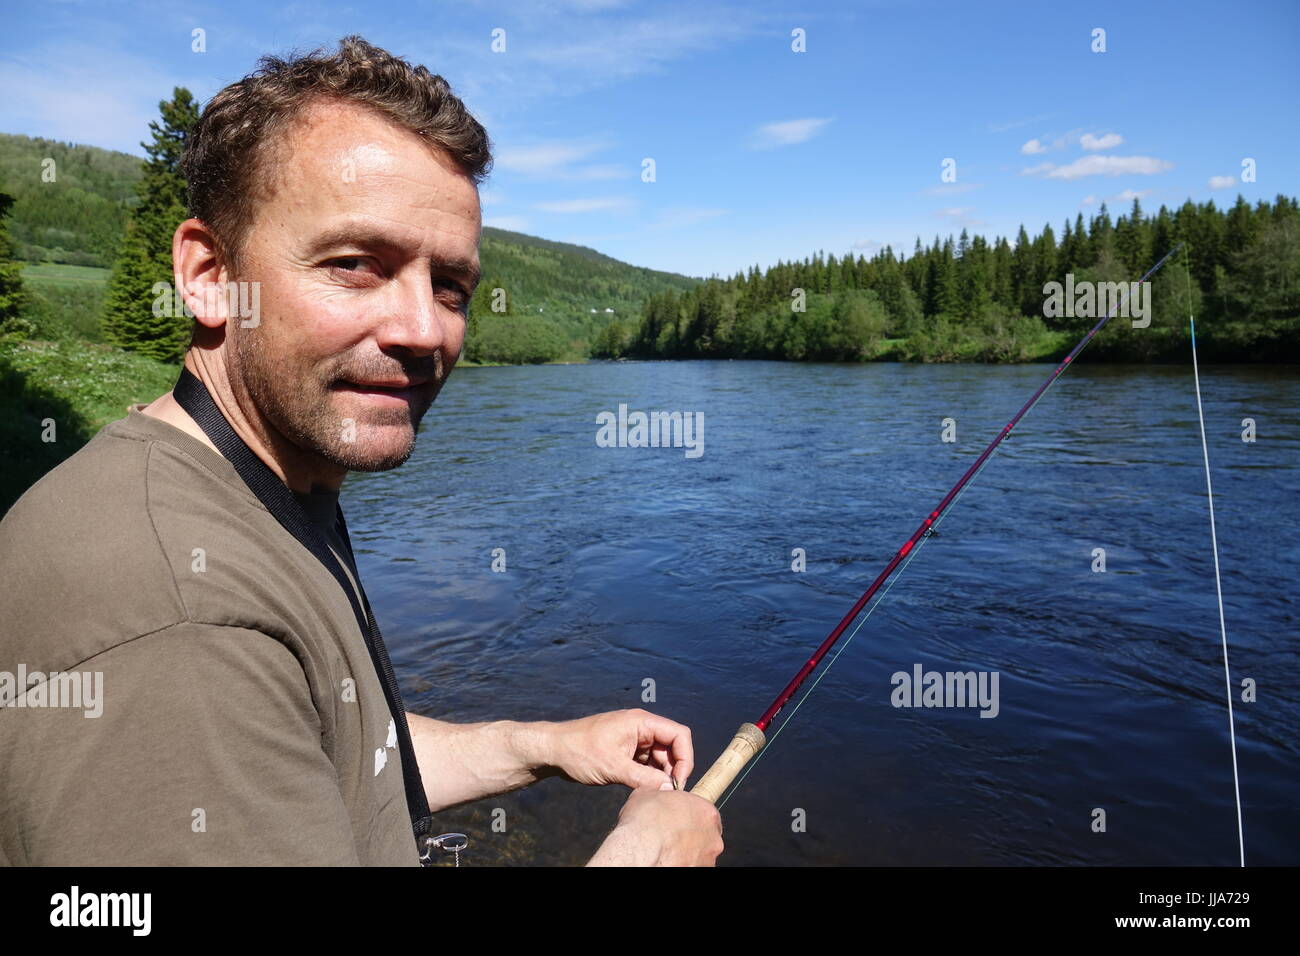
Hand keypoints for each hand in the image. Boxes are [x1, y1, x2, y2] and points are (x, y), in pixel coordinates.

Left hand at [545, 708, 694, 789]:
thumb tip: (668, 789)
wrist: (552, 750)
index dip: (685, 758)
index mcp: (641, 722)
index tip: (678, 782)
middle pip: (672, 747)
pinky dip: (648, 776)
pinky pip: (646, 763)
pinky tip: (643, 790)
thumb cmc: (579, 752)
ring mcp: (633, 739)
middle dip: (673, 770)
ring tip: (653, 794)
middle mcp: (641, 728)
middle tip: (666, 794)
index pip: (679, 735)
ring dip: (660, 775)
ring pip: (660, 758)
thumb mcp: (613, 767)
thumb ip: (644, 778)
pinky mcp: (626, 751)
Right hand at [587, 783, 723, 866]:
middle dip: (691, 835)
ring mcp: (707, 858)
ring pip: (700, 853)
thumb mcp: (647, 793)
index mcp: (706, 812)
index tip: (679, 819)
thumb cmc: (645, 823)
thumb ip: (661, 792)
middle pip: (705, 834)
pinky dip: (682, 863)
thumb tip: (660, 790)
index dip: (689, 816)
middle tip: (671, 835)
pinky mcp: (699, 871)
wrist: (640, 850)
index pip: (704, 812)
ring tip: (667, 850)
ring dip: (687, 852)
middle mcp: (712, 836)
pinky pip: (692, 865)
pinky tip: (667, 860)